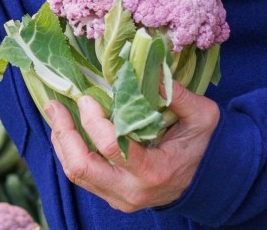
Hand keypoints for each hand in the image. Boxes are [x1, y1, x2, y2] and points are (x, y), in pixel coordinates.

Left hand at [45, 82, 219, 211]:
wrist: (211, 182)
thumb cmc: (206, 145)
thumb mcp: (202, 116)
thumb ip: (177, 94)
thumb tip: (150, 68)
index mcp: (154, 172)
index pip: (111, 148)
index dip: (92, 121)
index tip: (85, 98)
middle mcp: (132, 191)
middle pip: (82, 168)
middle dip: (63, 134)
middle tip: (55, 105)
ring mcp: (120, 198)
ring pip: (77, 174)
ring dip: (62, 142)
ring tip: (56, 114)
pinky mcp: (113, 197)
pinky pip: (83, 177)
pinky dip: (70, 152)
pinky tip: (67, 130)